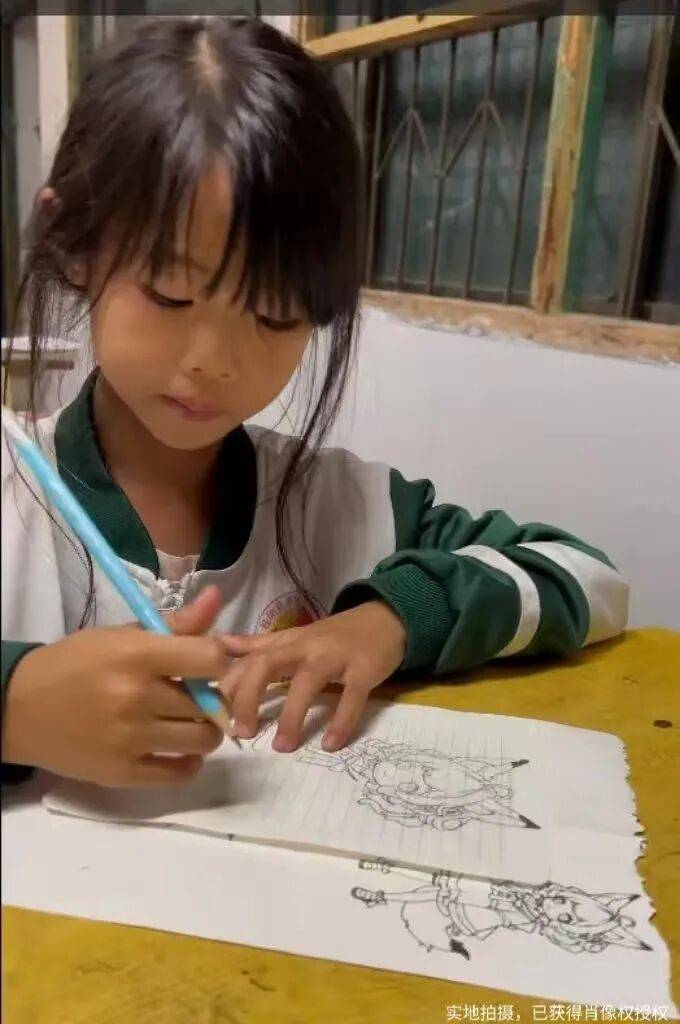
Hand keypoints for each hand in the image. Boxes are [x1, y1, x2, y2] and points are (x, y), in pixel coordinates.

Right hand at [2, 587, 228, 787]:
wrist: (19, 708)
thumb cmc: (74, 664)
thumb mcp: (119, 634)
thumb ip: (174, 623)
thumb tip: (215, 597)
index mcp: (136, 656)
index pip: (211, 659)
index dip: (218, 660)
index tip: (205, 663)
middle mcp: (136, 698)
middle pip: (210, 703)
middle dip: (210, 696)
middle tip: (194, 693)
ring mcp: (130, 740)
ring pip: (204, 740)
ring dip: (204, 729)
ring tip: (187, 720)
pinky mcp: (122, 773)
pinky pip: (181, 775)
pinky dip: (188, 762)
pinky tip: (177, 748)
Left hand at [219, 601, 406, 752]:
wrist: (385, 620)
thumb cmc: (334, 635)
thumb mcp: (294, 637)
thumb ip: (257, 645)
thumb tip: (218, 644)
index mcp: (285, 642)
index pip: (247, 660)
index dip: (226, 685)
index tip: (209, 715)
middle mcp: (305, 647)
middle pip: (268, 664)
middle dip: (249, 697)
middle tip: (239, 733)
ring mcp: (335, 657)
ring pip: (307, 682)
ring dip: (292, 715)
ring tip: (282, 748)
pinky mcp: (364, 670)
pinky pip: (351, 697)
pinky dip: (341, 721)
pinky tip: (331, 744)